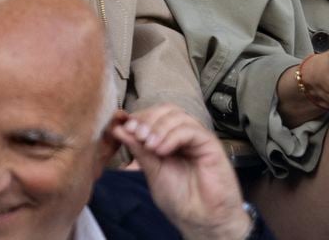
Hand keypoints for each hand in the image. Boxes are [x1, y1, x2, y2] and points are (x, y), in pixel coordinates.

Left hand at [111, 104, 251, 239]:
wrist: (200, 219)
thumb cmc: (179, 198)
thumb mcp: (152, 170)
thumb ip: (139, 149)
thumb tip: (119, 129)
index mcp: (170, 139)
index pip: (155, 115)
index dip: (139, 118)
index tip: (125, 129)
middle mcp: (184, 135)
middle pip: (166, 110)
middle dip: (148, 120)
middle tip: (137, 135)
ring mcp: (197, 138)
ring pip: (177, 116)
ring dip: (158, 128)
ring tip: (149, 146)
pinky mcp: (209, 144)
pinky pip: (190, 130)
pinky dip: (172, 136)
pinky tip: (162, 150)